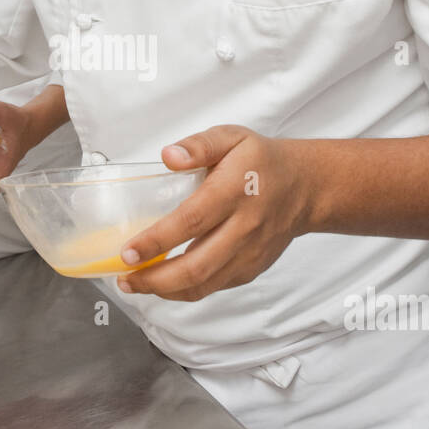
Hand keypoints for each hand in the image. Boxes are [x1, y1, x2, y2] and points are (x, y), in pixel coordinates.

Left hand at [114, 125, 313, 301]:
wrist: (305, 187)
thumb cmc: (261, 162)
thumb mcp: (231, 137)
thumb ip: (198, 145)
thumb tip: (168, 156)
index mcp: (234, 192)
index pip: (191, 222)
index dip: (156, 241)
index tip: (127, 252)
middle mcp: (244, 227)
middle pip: (196, 266)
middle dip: (155, 279)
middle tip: (124, 277)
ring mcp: (249, 253)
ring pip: (204, 284)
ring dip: (165, 290)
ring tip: (135, 283)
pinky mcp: (251, 269)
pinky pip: (214, 287)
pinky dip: (185, 291)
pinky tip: (163, 283)